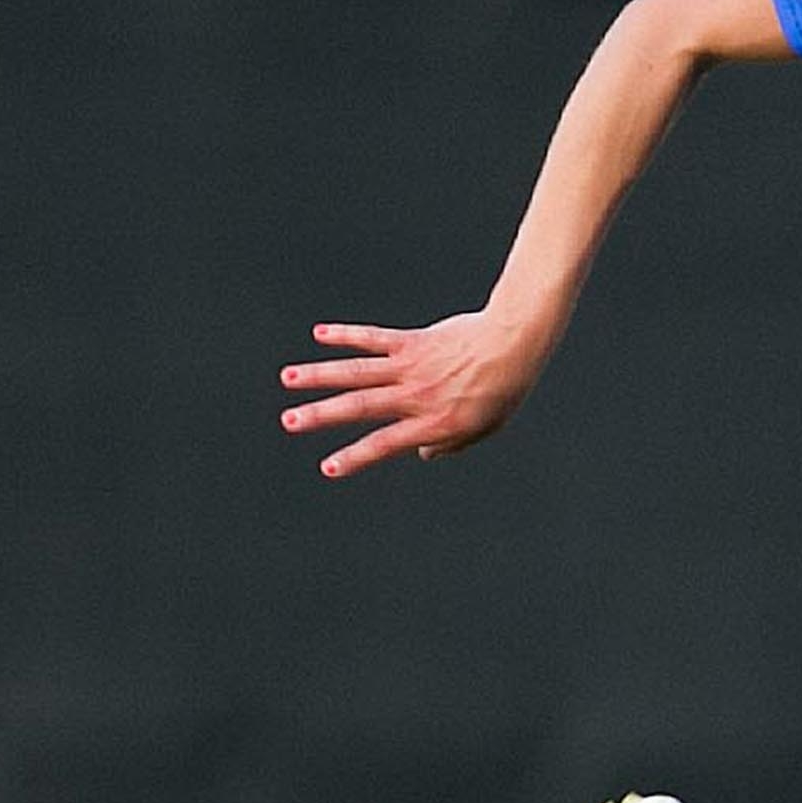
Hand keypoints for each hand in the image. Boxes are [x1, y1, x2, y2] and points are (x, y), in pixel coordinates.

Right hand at [277, 313, 548, 477]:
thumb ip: (449, 445)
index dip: (355, 457)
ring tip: (288, 378)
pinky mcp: (412, 341)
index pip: (385, 444)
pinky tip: (320, 334)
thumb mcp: (482, 429)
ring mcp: (411, 366)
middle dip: (320, 415)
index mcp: (431, 423)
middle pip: (360, 406)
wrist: (514, 345)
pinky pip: (373, 338)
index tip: (328, 468)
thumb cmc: (501, 390)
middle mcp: (415, 395)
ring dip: (320, 374)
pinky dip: (346, 335)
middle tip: (288, 422)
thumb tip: (420, 455)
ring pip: (357, 371)